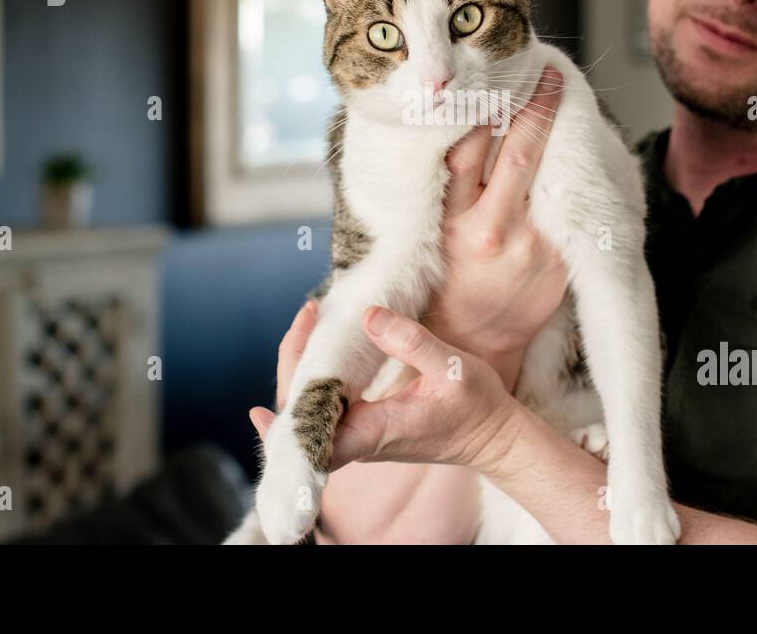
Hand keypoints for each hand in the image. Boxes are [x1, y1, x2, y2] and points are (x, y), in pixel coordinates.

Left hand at [250, 303, 522, 473]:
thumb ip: (410, 343)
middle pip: (303, 415)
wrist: (494, 438)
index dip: (283, 429)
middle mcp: (361, 438)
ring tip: (311, 319)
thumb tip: (366, 316)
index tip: (261, 408)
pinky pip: (329, 403)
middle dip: (292, 364)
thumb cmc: (477, 408)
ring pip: (313, 408)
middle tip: (307, 314)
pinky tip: (321, 343)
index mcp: (375, 432)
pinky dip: (320, 372)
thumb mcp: (452, 368)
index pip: (314, 442)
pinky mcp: (368, 423)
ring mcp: (363, 433)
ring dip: (304, 365)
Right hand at [426, 65, 569, 376]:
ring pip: (551, 177)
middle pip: (518, 154)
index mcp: (452, 223)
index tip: (494, 78)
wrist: (473, 343)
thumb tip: (465, 126)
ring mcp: (532, 248)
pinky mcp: (560, 262)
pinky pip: (570, 209)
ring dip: (561, 134)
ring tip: (566, 98)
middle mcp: (492, 232)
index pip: (467, 151)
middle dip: (535, 109)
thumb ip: (447, 187)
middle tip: (549, 74)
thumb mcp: (431, 233)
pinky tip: (578, 151)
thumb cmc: (445, 281)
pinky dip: (574, 177)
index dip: (482, 109)